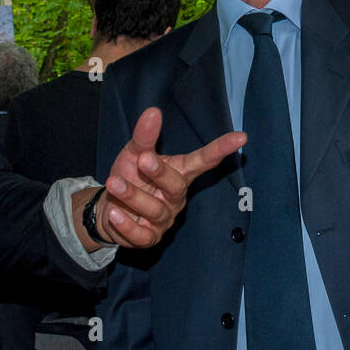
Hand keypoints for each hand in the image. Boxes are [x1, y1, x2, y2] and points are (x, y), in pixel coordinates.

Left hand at [74, 107, 244, 250]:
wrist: (108, 209)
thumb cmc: (131, 177)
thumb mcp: (134, 153)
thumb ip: (144, 136)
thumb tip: (153, 111)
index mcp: (179, 172)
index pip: (203, 160)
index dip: (222, 149)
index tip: (241, 137)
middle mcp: (175, 197)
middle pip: (176, 186)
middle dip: (160, 173)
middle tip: (143, 159)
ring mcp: (164, 219)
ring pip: (156, 210)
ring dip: (134, 196)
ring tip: (114, 183)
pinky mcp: (149, 238)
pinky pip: (142, 235)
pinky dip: (127, 224)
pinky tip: (114, 214)